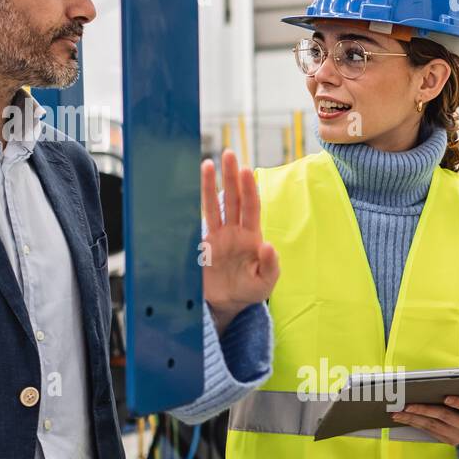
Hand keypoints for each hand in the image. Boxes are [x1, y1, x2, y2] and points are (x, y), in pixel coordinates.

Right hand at [200, 149, 278, 332]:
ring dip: (211, 185)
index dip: (248, 189)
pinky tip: (188, 190)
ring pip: (213, 205)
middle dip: (231, 176)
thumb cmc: (249, 291)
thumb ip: (269, 266)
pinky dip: (193, 207)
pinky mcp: (202, 244)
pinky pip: (197, 221)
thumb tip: (268, 245)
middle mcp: (234, 231)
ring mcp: (217, 236)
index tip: (245, 170)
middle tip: (229, 153)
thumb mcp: (265, 283)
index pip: (250, 207)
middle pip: (233, 198)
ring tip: (207, 163)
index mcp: (251, 237)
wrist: (225, 304)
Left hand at [393, 388, 458, 448]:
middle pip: (445, 417)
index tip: (447, 398)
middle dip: (424, 411)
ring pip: (434, 426)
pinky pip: (431, 432)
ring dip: (414, 419)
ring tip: (397, 413)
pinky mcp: (451, 441)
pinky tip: (404, 418)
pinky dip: (416, 424)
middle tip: (407, 405)